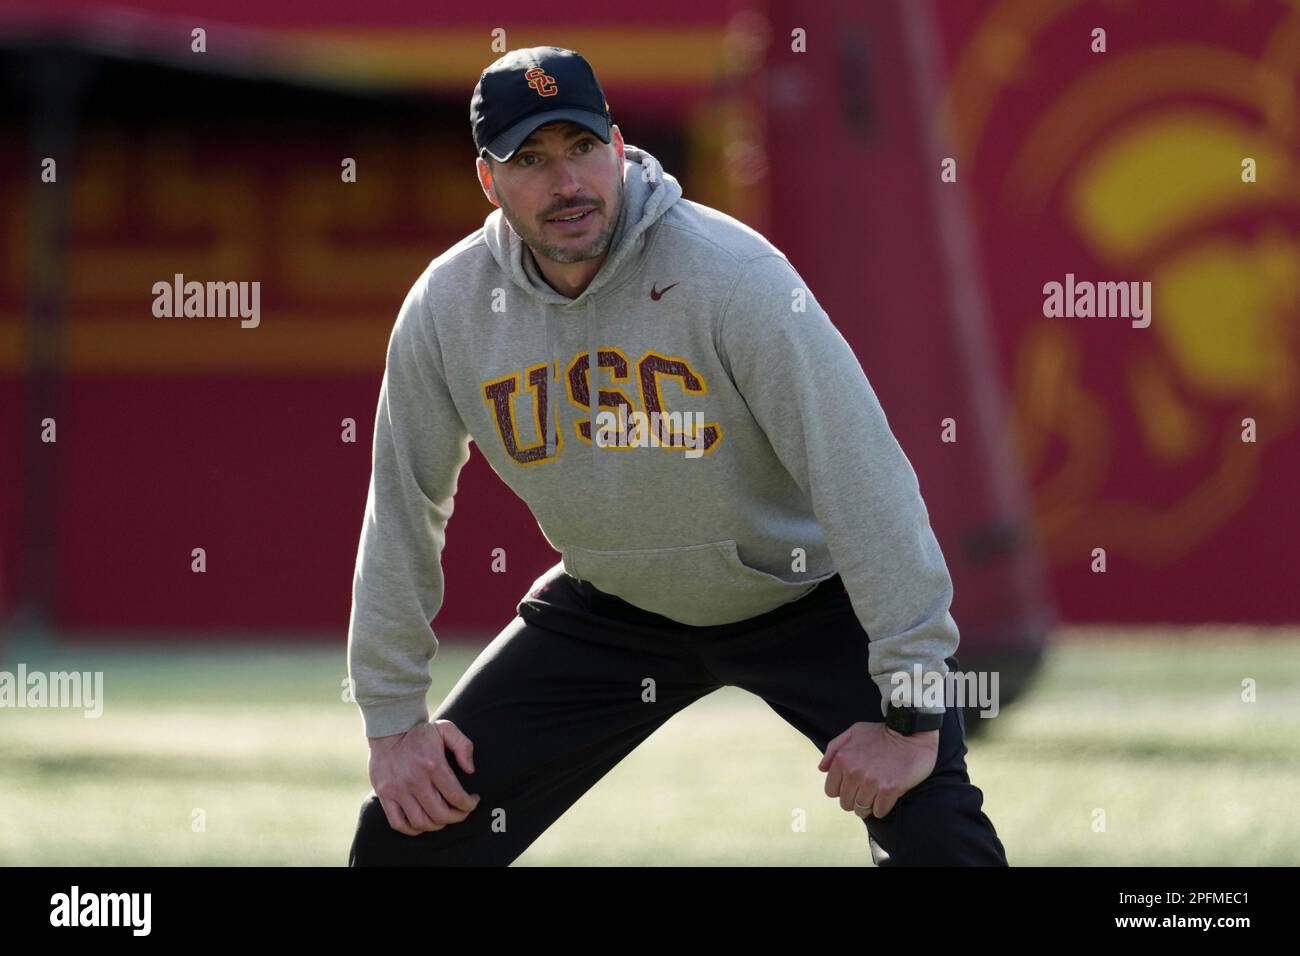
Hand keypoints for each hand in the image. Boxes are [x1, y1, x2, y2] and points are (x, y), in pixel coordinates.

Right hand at [368, 718, 480, 835]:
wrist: (388, 731)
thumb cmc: (421, 733)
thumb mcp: (446, 729)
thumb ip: (463, 746)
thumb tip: (470, 770)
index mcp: (433, 764)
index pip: (456, 796)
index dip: (469, 804)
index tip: (473, 801)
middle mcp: (414, 780)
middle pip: (440, 814)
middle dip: (457, 817)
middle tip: (462, 812)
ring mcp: (397, 789)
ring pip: (421, 822)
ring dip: (437, 825)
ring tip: (444, 817)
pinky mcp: (384, 795)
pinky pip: (398, 823)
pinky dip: (413, 829)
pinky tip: (423, 823)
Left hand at [818, 721, 939, 818]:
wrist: (911, 734)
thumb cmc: (882, 733)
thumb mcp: (854, 732)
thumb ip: (834, 749)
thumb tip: (823, 768)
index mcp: (843, 760)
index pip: (831, 791)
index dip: (841, 791)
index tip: (852, 787)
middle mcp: (854, 773)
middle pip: (845, 803)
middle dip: (854, 800)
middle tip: (865, 792)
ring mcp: (872, 782)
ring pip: (861, 810)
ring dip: (868, 806)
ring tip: (876, 795)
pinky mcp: (890, 790)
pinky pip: (879, 811)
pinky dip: (882, 808)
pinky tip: (886, 798)